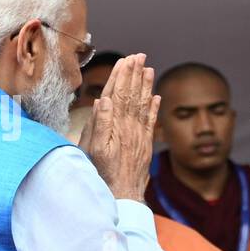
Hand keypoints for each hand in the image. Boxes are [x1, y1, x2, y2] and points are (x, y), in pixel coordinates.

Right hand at [79, 54, 160, 201]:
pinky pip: (151, 122)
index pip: (118, 95)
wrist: (123, 194)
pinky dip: (154, 108)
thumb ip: (99, 124)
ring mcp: (139, 135)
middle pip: (132, 96)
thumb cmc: (101, 173)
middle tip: (139, 56)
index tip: (125, 61)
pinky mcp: (146, 145)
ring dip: (145, 86)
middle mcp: (129, 128)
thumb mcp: (92, 149)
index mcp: (114, 126)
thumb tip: (103, 101)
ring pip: (143, 105)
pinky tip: (157, 96)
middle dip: (135, 75)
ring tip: (148, 68)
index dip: (121, 77)